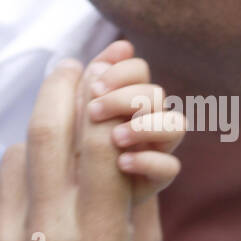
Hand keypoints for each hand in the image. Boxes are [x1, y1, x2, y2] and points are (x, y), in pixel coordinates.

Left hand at [0, 51, 150, 240]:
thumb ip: (138, 192)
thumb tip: (136, 118)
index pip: (104, 144)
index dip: (107, 100)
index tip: (109, 77)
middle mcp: (48, 236)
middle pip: (51, 131)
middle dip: (63, 87)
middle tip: (72, 65)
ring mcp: (5, 237)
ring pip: (21, 150)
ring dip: (42, 135)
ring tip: (61, 137)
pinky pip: (1, 181)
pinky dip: (21, 170)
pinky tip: (36, 183)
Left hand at [81, 40, 184, 203]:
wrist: (64, 195)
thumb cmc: (66, 148)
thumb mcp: (72, 111)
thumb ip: (93, 79)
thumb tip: (122, 46)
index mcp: (123, 97)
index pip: (138, 70)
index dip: (122, 72)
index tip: (96, 86)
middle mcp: (145, 119)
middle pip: (156, 94)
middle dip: (125, 99)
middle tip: (94, 112)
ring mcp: (154, 149)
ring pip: (176, 124)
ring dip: (144, 126)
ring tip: (116, 138)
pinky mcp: (154, 180)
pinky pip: (170, 167)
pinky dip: (148, 160)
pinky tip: (122, 163)